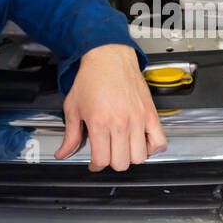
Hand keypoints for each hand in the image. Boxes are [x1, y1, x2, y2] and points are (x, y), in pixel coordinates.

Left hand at [55, 44, 167, 170]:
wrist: (109, 56)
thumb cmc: (91, 78)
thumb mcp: (73, 107)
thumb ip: (70, 135)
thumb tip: (63, 153)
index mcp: (99, 122)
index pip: (101, 160)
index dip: (95, 165)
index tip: (94, 162)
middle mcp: (120, 122)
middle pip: (121, 163)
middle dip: (112, 162)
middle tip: (107, 153)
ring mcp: (138, 119)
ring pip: (140, 157)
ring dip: (131, 157)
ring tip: (124, 148)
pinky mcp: (150, 114)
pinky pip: (160, 142)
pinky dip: (153, 148)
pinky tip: (142, 143)